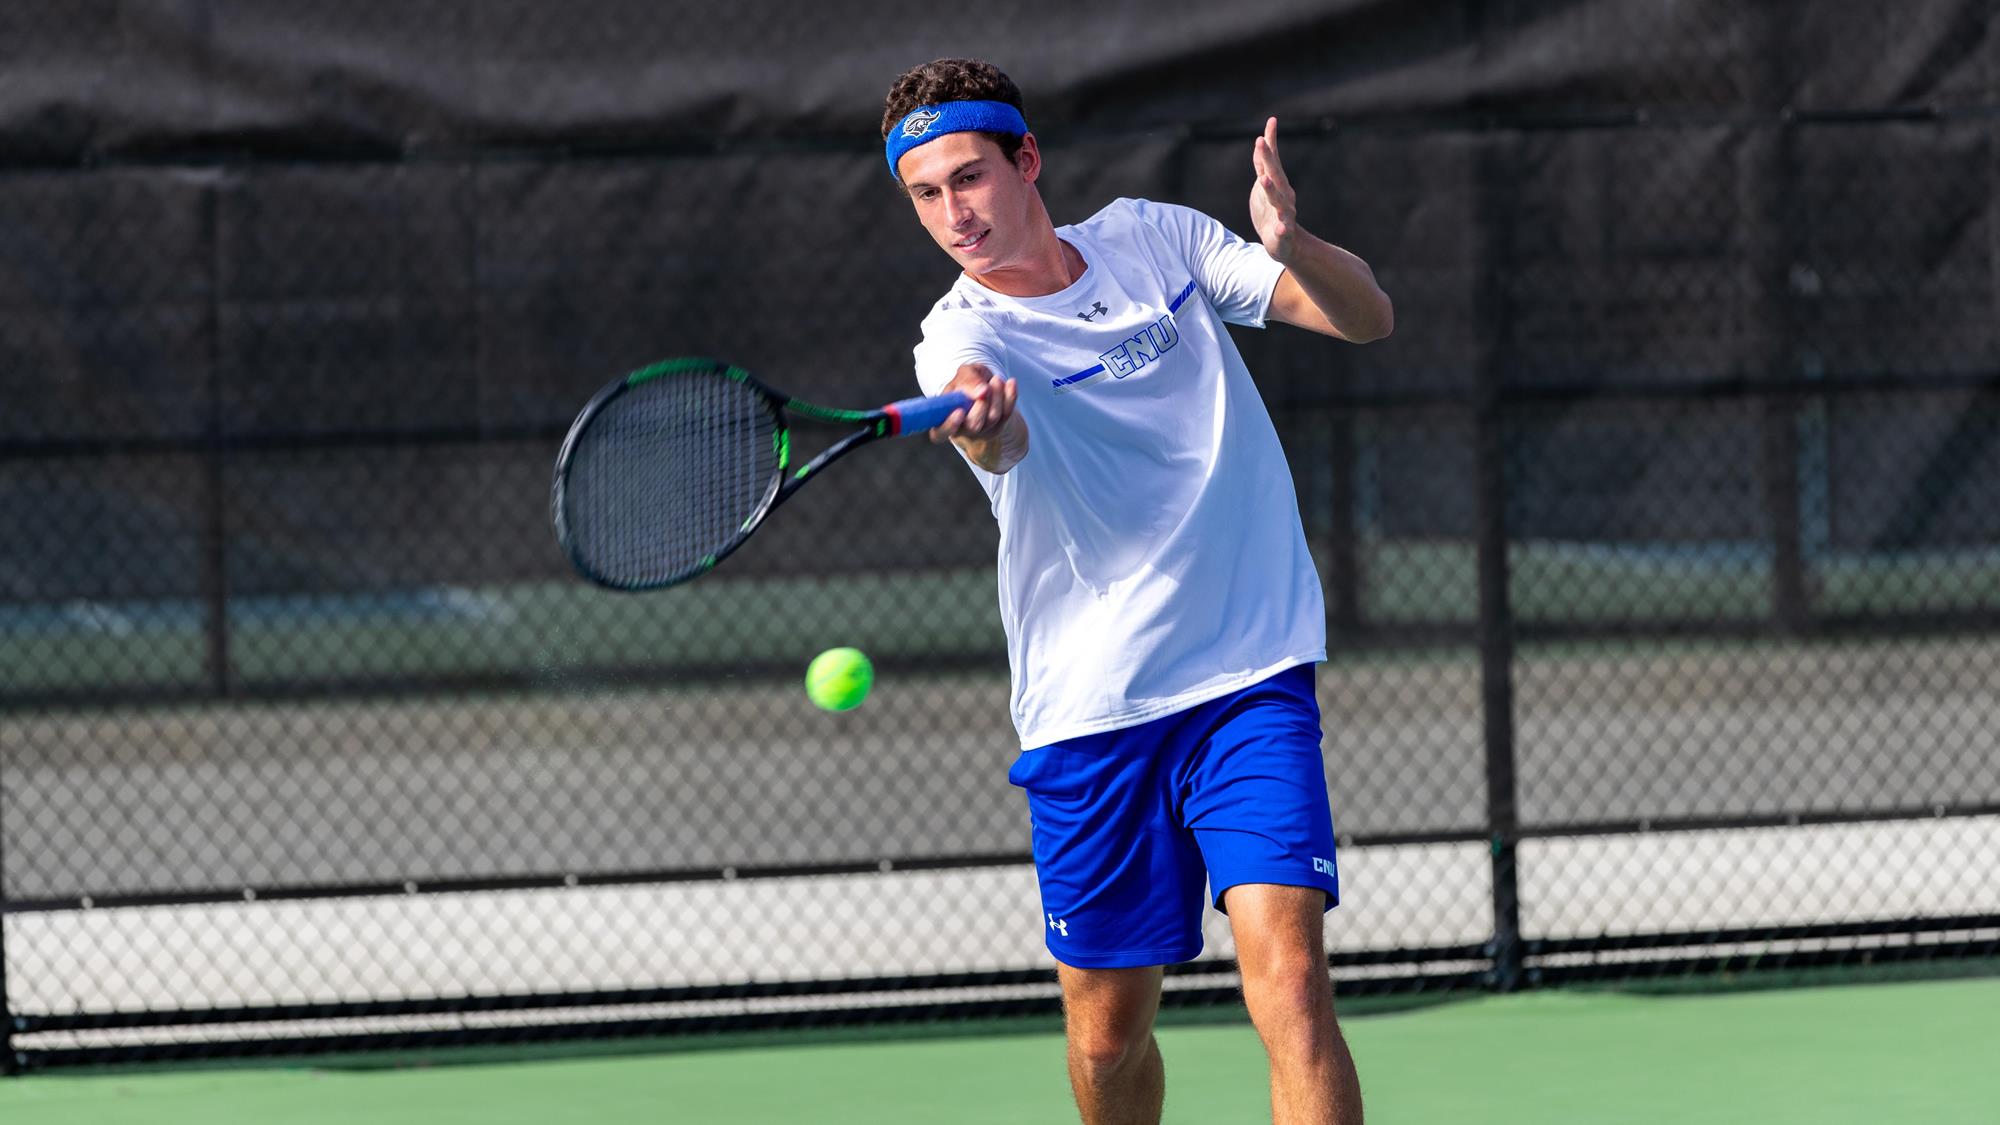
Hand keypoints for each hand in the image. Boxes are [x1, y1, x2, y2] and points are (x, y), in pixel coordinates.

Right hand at [931, 363, 1026, 472]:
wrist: (983, 386)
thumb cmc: (967, 382)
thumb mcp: (963, 374)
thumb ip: (968, 380)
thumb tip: (981, 391)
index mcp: (943, 418)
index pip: (940, 432)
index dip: (949, 426)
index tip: (959, 412)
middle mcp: (961, 429)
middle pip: (973, 426)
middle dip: (981, 405)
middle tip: (986, 388)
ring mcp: (982, 430)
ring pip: (992, 418)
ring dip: (997, 396)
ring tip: (996, 379)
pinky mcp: (999, 425)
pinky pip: (1007, 413)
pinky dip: (1010, 396)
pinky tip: (1011, 383)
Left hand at [1250, 116, 1299, 263]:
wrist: (1285, 244)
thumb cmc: (1272, 213)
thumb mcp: (1263, 187)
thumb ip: (1262, 166)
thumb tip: (1261, 142)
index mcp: (1278, 184)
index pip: (1273, 160)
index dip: (1270, 142)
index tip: (1271, 121)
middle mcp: (1284, 195)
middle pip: (1275, 175)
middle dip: (1268, 158)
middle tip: (1261, 142)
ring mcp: (1285, 214)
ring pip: (1278, 200)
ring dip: (1271, 190)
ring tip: (1263, 180)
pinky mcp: (1284, 233)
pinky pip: (1284, 230)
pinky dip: (1283, 228)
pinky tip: (1281, 227)